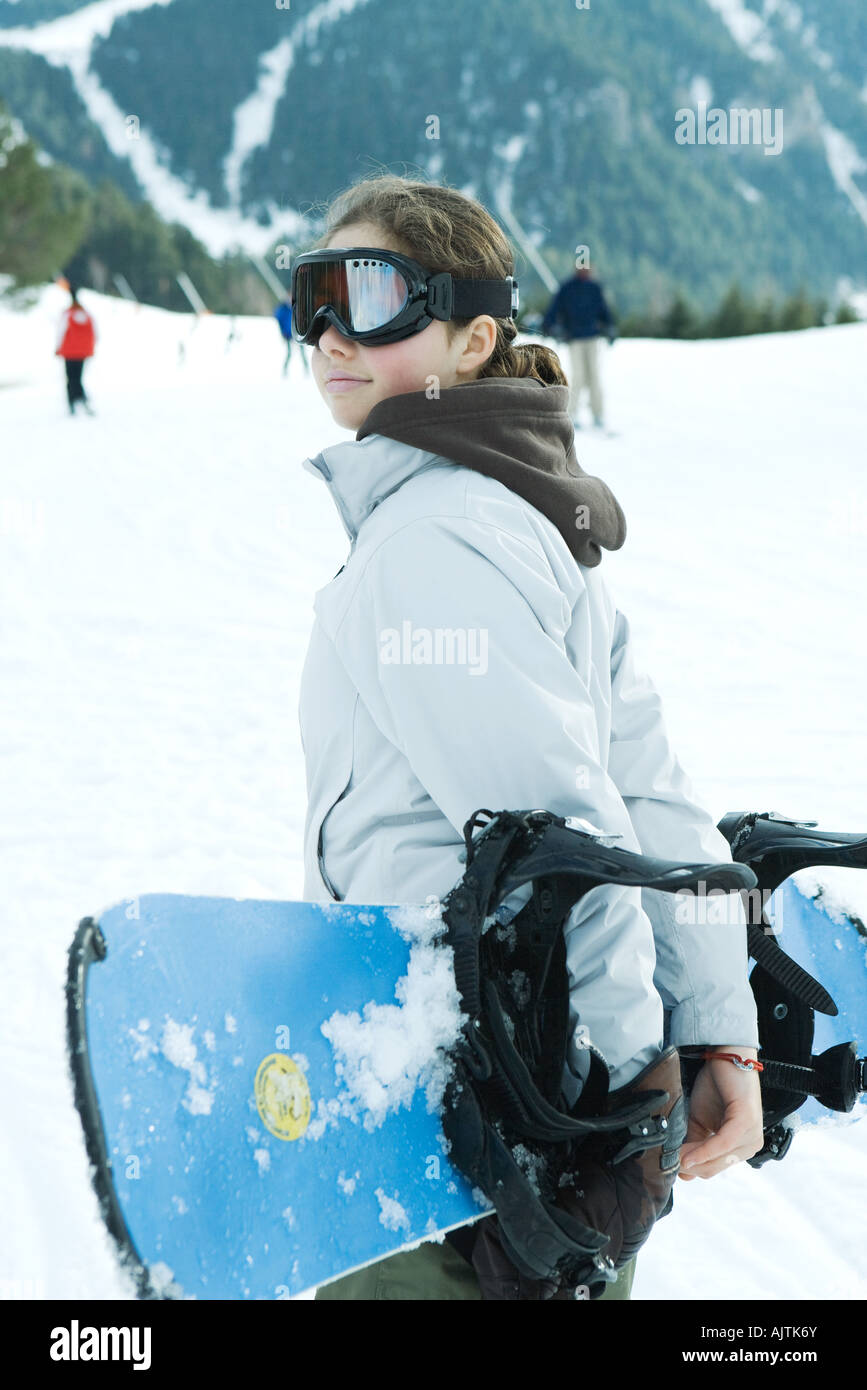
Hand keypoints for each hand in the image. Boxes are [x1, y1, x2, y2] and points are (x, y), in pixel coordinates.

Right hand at [678, 1046, 763, 1180]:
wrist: (727, 1056)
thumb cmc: (716, 1085)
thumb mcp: (700, 1121)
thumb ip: (694, 1143)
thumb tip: (681, 1169)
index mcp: (740, 1147)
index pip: (712, 1169)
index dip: (689, 1170)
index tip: (668, 1166)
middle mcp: (749, 1145)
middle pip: (714, 1168)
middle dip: (689, 1167)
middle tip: (666, 1162)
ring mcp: (751, 1135)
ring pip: (717, 1159)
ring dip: (692, 1160)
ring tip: (672, 1157)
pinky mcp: (746, 1123)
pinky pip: (722, 1143)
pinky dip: (703, 1150)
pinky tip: (685, 1155)